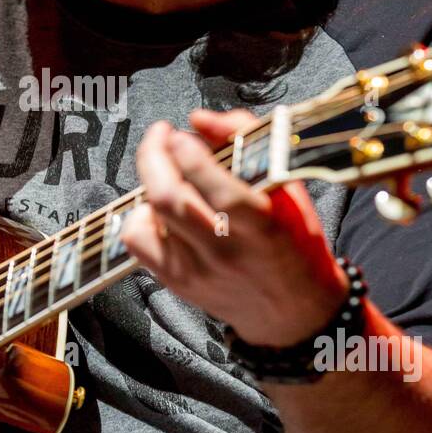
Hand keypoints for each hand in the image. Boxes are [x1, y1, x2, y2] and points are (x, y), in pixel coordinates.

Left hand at [122, 108, 349, 346]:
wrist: (292, 313)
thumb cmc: (294, 243)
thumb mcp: (288, 188)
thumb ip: (246, 141)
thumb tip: (199, 119)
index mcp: (264, 227)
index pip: (221, 193)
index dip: (192, 158)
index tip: (180, 134)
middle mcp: (226, 252)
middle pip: (168, 200)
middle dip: (153, 156)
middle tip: (161, 136)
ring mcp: (197, 271)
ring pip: (147, 218)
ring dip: (150, 183)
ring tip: (167, 172)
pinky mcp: (177, 282)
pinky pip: (137, 241)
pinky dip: (141, 214)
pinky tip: (159, 207)